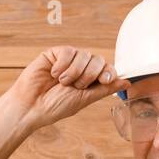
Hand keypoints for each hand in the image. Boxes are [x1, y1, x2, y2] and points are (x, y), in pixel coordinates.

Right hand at [9, 45, 131, 130]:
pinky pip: (68, 51)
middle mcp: (81, 68)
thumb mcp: (84, 99)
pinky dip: (62, 65)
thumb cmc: (56, 106)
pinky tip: (54, 74)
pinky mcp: (55, 53)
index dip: (109, 72)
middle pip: (98, 60)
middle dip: (89, 75)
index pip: (108, 68)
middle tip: (75, 86)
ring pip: (84, 55)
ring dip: (74, 72)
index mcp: (90, 80)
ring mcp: (68, 60)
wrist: (31, 106)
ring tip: (62, 82)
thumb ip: (104, 89)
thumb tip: (127, 82)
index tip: (105, 80)